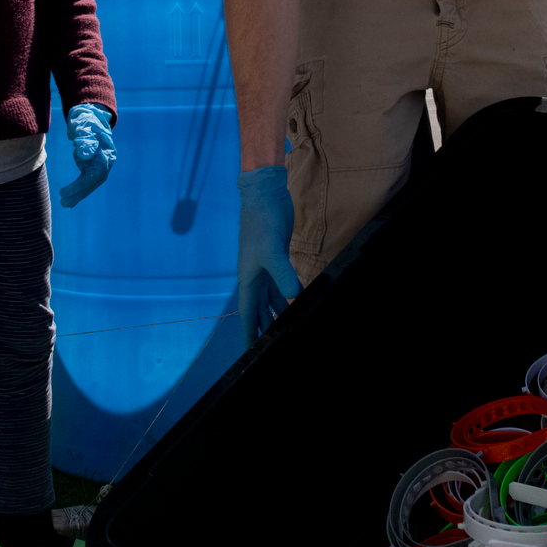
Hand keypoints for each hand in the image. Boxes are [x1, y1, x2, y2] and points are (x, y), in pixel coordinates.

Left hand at [60, 103, 115, 207]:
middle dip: (79, 193)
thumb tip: (85, 155)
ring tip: (64, 204)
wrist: (89, 115)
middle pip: (94, 181)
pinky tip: (68, 198)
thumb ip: (85, 139)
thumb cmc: (86, 119)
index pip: (96, 173)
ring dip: (78, 194)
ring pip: (90, 183)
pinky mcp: (92, 165)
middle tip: (63, 202)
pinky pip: (86, 180)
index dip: (82, 184)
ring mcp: (100, 163)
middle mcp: (106, 160)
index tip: (66, 191)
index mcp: (106, 152)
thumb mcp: (83, 126)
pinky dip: (78, 189)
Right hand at [237, 166, 301, 345]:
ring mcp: (267, 266)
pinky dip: (289, 292)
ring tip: (289, 326)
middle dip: (266, 326)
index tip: (252, 351)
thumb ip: (282, 273)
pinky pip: (283, 281)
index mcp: (249, 279)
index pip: (249, 313)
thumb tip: (294, 295)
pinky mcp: (278, 256)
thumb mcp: (271, 250)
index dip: (251, 333)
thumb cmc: (261, 222)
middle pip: (261, 309)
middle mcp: (256, 276)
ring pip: (272, 296)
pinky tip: (298, 298)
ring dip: (280, 311)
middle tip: (274, 343)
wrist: (265, 196)